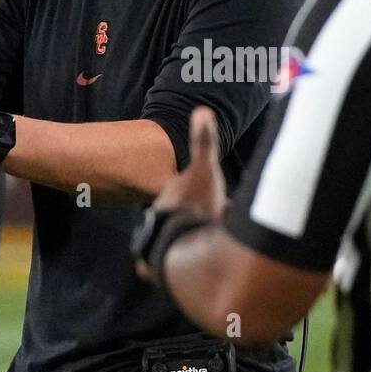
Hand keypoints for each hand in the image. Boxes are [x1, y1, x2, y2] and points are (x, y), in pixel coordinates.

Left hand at [137, 107, 225, 282]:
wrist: (182, 248)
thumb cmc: (195, 208)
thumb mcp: (205, 172)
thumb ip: (204, 143)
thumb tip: (202, 109)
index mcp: (170, 191)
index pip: (185, 189)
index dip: (200, 194)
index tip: (213, 202)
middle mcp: (159, 213)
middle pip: (181, 212)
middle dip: (193, 215)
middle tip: (210, 222)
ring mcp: (157, 237)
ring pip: (175, 234)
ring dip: (188, 236)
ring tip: (204, 241)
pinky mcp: (158, 262)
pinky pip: (170, 257)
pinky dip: (181, 256)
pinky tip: (193, 259)